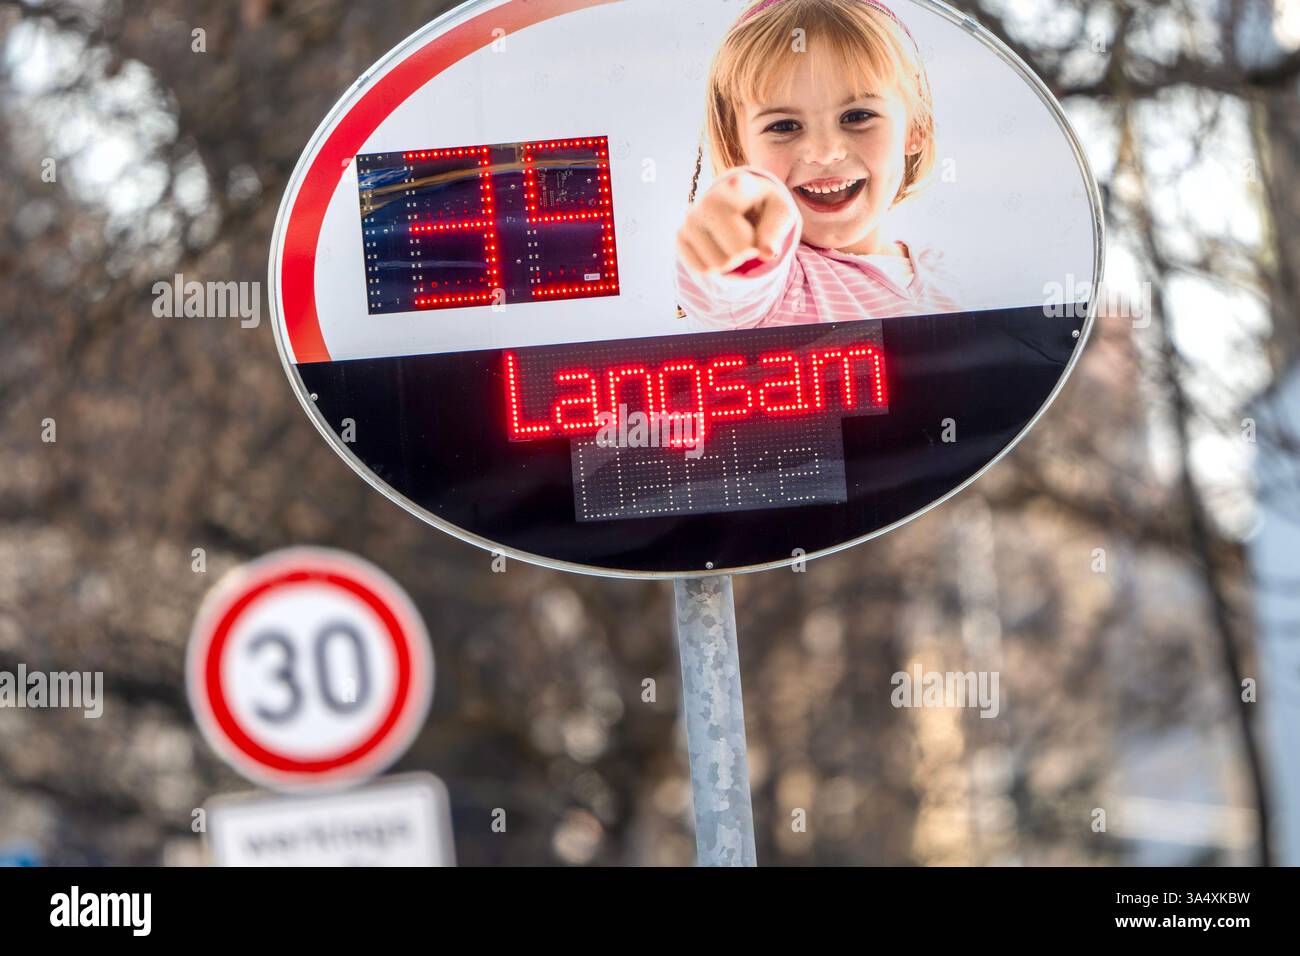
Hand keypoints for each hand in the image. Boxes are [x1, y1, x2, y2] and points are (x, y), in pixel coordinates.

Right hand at [676, 169, 796, 274]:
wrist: (742, 200)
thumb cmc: (765, 207)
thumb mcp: (781, 212)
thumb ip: (776, 230)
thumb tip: (767, 253)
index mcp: (735, 188)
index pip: (741, 237)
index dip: (750, 246)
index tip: (756, 235)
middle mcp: (707, 200)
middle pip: (729, 256)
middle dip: (743, 256)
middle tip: (748, 241)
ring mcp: (690, 219)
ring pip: (713, 267)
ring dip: (729, 264)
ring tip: (733, 243)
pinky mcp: (680, 235)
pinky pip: (700, 269)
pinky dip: (715, 268)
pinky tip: (720, 248)